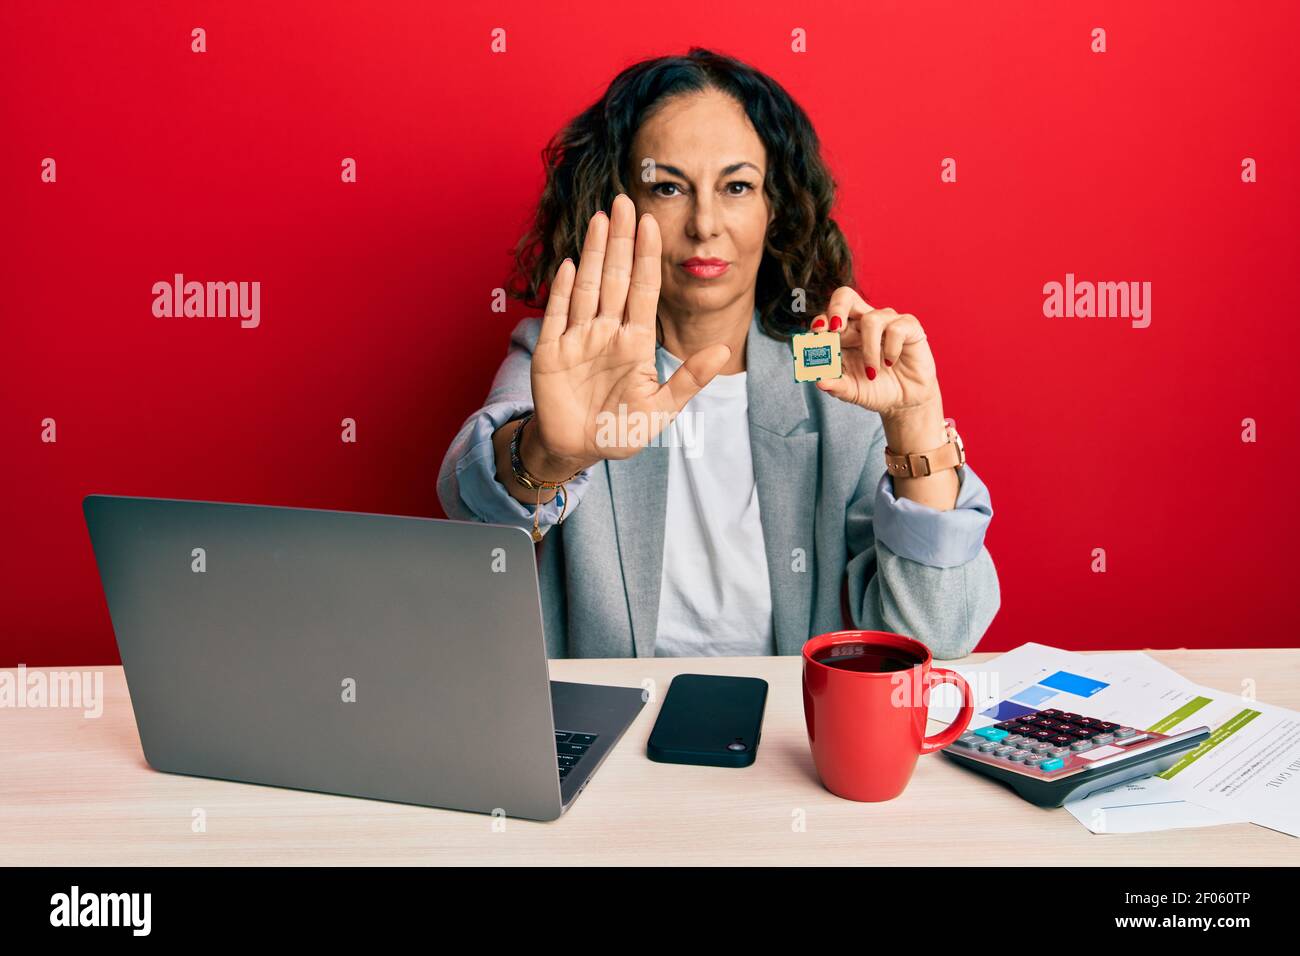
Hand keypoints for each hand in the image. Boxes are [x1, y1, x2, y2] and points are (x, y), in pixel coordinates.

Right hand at [528, 193, 732, 469]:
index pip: (644, 289)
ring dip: (594, 253)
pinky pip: (559, 314)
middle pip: (616, 277)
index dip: (648, 256)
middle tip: (624, 200)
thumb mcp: (661, 410)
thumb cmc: (620, 431)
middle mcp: (607, 332)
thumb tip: (722, 349)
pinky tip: (571, 264)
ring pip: (588, 287)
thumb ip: (689, 379)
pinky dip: (564, 291)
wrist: (577, 451)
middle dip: (621, 240)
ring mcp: (578, 338)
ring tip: (601, 219)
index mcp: (635, 341)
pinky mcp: (551, 352)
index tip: (653, 223)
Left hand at [807, 287, 940, 420]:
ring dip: (869, 349)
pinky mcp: (908, 326)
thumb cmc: (875, 389)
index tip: (817, 335)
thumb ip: (835, 385)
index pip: (828, 316)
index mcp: (844, 334)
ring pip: (871, 319)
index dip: (820, 322)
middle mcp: (863, 322)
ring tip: (872, 372)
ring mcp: (886, 321)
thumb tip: (819, 381)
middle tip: (835, 329)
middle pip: (845, 296)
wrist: (905, 401)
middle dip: (837, 308)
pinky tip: (890, 362)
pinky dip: (891, 350)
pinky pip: (896, 328)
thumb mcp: (851, 391)